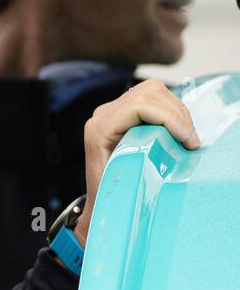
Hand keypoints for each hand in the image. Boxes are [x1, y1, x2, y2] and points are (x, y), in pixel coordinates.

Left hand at [76, 80, 199, 245]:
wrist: (100, 198)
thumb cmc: (108, 196)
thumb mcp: (118, 187)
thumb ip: (132, 172)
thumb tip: (158, 172)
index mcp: (99, 130)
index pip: (138, 106)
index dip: (169, 118)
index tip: (187, 140)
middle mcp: (104, 115)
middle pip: (149, 94)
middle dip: (178, 115)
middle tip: (191, 142)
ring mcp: (114, 111)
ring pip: (153, 91)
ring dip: (177, 112)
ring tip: (187, 137)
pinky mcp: (125, 112)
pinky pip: (154, 98)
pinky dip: (173, 111)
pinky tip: (180, 132)